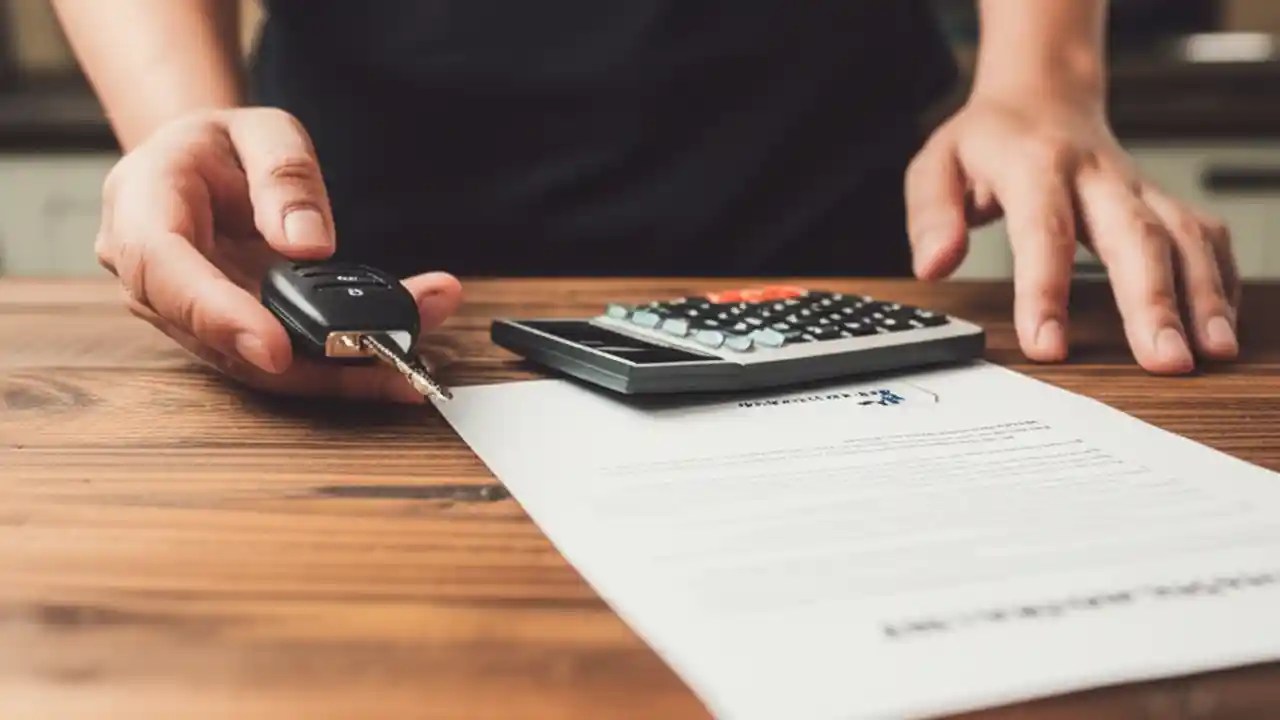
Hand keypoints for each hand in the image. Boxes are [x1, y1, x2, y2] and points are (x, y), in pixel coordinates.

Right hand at [96, 108, 462, 402]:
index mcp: (142, 213)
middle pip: (225, 343)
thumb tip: (309, 243)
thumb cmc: (219, 146)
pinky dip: (342, 363)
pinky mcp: (231, 337)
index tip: (275, 347)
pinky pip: (284, 360)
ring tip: (415, 348)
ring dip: (342, 370)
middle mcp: (155, 281)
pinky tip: (399, 350)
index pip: (168, 276)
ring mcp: (191, 318)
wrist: (196, 166)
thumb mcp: (259, 129)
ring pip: (262, 366)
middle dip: (314, 362)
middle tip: (394, 360)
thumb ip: (285, 176)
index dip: (221, 318)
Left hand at [906, 94, 1240, 373]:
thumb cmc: (988, 142)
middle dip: (1153, 302)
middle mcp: (1096, 175)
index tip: (1047, 345)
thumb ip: (932, 214)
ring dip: (1203, 295)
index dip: (1045, 291)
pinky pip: (1204, 234)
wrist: (1041, 96)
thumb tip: (935, 264)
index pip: (1043, 231)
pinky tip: (1220, 323)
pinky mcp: (1162, 200)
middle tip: (1163, 360)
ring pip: (1181, 236)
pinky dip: (1220, 277)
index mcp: (1034, 166)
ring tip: (1211, 351)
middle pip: (1134, 236)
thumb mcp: (936, 164)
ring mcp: (1137, 187)